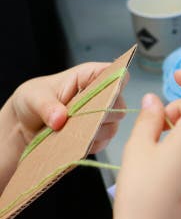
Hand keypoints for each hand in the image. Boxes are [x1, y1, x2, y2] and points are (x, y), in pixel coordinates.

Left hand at [7, 62, 125, 154]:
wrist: (25, 126)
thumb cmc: (31, 102)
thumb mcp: (32, 97)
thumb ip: (46, 106)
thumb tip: (60, 119)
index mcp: (87, 77)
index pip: (113, 73)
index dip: (116, 81)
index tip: (107, 94)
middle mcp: (100, 97)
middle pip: (118, 104)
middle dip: (102, 113)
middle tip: (79, 118)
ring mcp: (101, 118)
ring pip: (111, 127)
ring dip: (92, 132)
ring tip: (68, 131)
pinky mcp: (97, 137)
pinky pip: (101, 144)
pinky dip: (87, 145)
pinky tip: (71, 141)